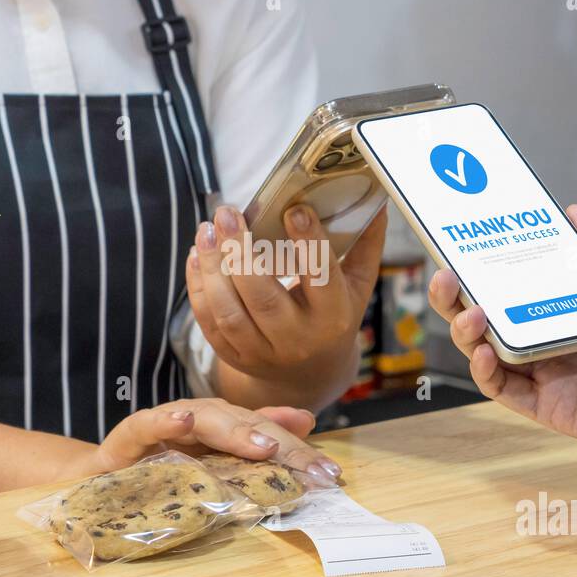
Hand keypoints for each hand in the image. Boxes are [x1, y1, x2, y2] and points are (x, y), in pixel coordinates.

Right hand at [87, 397, 340, 486]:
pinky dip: (165, 419)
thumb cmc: (157, 475)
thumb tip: (307, 421)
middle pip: (246, 424)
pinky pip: (148, 424)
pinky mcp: (129, 436)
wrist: (96, 481)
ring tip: (263, 445)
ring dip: (235, 429)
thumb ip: (253, 450)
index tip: (331, 475)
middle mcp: (199, 420)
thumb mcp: (210, 471)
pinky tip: (183, 419)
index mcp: (222, 431)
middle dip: (282, 444)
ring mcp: (166, 424)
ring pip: (206, 419)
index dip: (299, 450)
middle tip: (311, 468)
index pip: (267, 435)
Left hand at [186, 203, 385, 409]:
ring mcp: (261, 351)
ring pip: (229, 311)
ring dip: (212, 268)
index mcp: (333, 318)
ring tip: (207, 230)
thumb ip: (365, 246)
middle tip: (228, 212)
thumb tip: (379, 202)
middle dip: (240, 251)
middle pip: (263, 297)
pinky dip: (197, 287)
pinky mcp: (234, 356)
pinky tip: (197, 255)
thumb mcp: (355, 287)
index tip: (294, 208)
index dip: (308, 244)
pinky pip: (209, 322)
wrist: (309, 374)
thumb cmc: (333, 316)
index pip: (321, 279)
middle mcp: (296, 339)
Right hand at [429, 204, 576, 470]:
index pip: (511, 286)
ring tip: (469, 312)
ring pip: (486, 352)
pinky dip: (485, 371)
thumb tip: (571, 210)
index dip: (481, 268)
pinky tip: (485, 350)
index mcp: (566, 308)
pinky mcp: (549, 408)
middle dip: (455, 297)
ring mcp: (547, 375)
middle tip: (445, 274)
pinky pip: (504, 389)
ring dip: (466, 331)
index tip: (460, 244)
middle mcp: (549, 340)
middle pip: (486, 317)